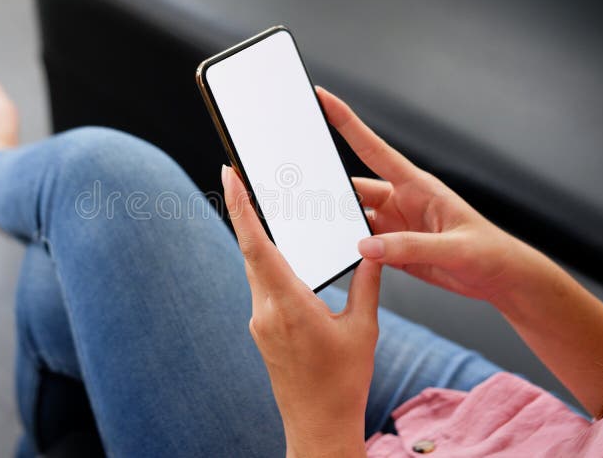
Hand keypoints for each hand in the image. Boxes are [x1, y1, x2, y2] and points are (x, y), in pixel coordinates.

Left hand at [222, 165, 377, 457]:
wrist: (318, 426)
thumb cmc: (342, 383)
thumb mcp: (364, 329)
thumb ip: (367, 284)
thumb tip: (372, 250)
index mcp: (288, 306)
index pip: (257, 246)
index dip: (242, 208)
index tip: (230, 175)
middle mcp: (265, 312)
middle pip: (250, 252)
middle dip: (247, 214)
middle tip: (245, 178)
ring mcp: (259, 323)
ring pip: (253, 269)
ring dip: (257, 240)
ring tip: (263, 210)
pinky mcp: (261, 331)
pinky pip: (260, 287)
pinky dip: (267, 264)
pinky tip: (281, 256)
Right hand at [317, 86, 527, 303]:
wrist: (500, 279)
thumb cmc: (488, 252)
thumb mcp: (453, 248)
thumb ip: (409, 247)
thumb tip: (366, 246)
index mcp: (417, 185)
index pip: (373, 147)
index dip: (346, 121)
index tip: (323, 98)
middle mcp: (401, 200)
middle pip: (354, 188)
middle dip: (330, 189)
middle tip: (305, 193)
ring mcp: (395, 225)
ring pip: (354, 218)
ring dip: (340, 225)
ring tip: (322, 233)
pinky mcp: (393, 248)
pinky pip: (362, 244)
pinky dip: (350, 249)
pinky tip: (341, 256)